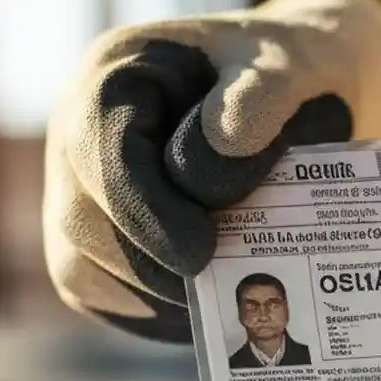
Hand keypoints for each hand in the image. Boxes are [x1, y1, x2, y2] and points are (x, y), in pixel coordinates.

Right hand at [44, 0, 380, 340]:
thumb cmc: (293, 77)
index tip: (202, 250)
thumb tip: (216, 150)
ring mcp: (79, 192)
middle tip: (231, 281)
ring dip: (159, 294)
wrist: (302, 104)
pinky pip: (106, 296)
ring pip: (82, 269)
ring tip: (233, 286)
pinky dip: (159, 312)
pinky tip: (216, 301)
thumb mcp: (293, 68)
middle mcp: (77, 135)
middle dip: (155, 264)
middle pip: (81, 222)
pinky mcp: (93, 245)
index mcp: (115, 75)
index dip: (144, 211)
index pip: (102, 152)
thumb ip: (260, 98)